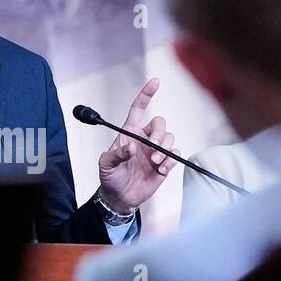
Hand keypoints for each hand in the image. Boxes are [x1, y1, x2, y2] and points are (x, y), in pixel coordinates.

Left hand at [97, 77, 177, 213]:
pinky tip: (161, 169)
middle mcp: (144, 139)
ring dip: (164, 148)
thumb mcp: (106, 164)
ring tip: (155, 161)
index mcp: (129, 133)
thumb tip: (132, 147)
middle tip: (152, 148)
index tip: (155, 82)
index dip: (146, 94)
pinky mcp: (164, 164)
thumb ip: (117, 154)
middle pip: (160, 123)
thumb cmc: (110, 177)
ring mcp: (155, 151)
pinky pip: (175, 155)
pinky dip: (171, 161)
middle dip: (158, 134)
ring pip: (169, 138)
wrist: (119, 198)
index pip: (139, 108)